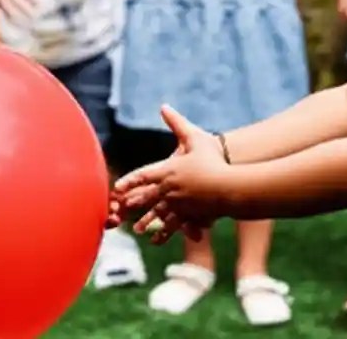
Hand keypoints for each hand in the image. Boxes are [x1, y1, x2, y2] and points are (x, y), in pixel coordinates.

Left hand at [112, 105, 232, 244]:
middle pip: (146, 197)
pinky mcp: (189, 215)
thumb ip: (177, 123)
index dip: (128, 180)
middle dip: (133, 203)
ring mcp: (178, 204)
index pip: (142, 175)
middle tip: (120, 210)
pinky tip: (157, 240)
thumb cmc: (214, 160)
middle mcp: (169, 189)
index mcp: (167, 171)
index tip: (117, 187)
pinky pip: (173, 226)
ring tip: (137, 230)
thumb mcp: (194, 138)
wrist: (230, 185)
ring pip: (157, 215)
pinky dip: (164, 233)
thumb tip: (164, 106)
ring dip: (146, 222)